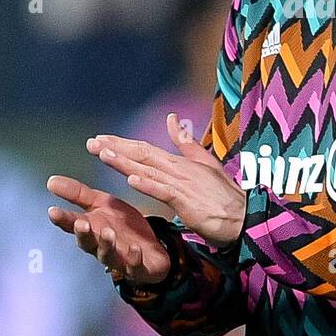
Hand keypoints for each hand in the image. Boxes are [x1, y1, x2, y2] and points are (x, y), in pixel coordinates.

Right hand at [46, 175, 170, 284]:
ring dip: (106, 245)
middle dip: (83, 234)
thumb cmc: (122, 227)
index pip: (73, 224)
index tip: (53, 211)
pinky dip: (133, 259)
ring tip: (108, 233)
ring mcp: (118, 258)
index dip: (63, 219)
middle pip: (87, 243)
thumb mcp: (101, 204)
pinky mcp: (137, 267)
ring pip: (108, 255)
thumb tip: (51, 181)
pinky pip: (133, 266)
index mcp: (91, 229)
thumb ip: (78, 194)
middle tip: (81, 224)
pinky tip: (135, 249)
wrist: (152, 246)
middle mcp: (101, 246)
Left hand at [88, 113, 246, 248]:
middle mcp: (178, 169)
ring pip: (148, 170)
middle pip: (142, 155)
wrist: (244, 216)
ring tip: (103, 154)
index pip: (145, 150)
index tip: (100, 140)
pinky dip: (148, 184)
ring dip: (125, 162)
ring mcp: (182, 184)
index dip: (122, 144)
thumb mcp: (205, 163)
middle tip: (91, 143)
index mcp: (180, 162)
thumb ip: (186, 143)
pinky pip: (164, 191)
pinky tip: (132, 179)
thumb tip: (172, 119)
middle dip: (115, 148)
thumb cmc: (224, 194)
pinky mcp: (186, 201)